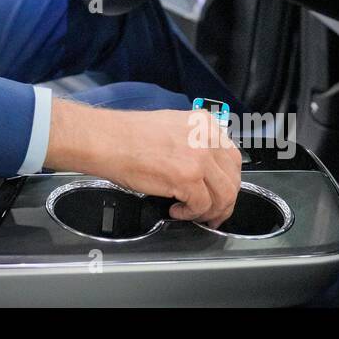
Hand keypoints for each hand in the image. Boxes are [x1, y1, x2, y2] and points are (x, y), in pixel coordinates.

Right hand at [44, 100, 241, 227]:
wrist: (106, 140)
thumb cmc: (128, 136)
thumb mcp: (172, 128)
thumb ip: (194, 142)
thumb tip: (204, 169)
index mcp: (204, 123)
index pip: (232, 157)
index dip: (228, 181)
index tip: (220, 193)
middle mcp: (207, 137)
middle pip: (233, 178)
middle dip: (225, 201)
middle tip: (213, 213)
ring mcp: (200, 157)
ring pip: (223, 195)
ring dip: (210, 211)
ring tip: (194, 214)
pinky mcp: (188, 177)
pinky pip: (202, 205)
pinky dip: (191, 214)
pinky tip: (176, 211)